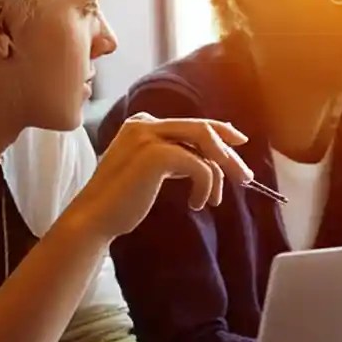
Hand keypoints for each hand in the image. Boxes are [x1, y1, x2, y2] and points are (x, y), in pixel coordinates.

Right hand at [65, 113, 253, 239]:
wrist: (96, 218)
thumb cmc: (125, 201)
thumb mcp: (153, 171)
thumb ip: (176, 156)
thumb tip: (216, 157)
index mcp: (142, 124)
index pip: (192, 123)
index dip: (220, 130)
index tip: (240, 142)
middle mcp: (145, 123)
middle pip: (204, 130)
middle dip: (229, 154)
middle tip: (246, 178)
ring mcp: (148, 136)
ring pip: (206, 145)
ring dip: (220, 173)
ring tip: (216, 199)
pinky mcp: (156, 155)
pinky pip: (201, 166)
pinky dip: (206, 187)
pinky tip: (197, 204)